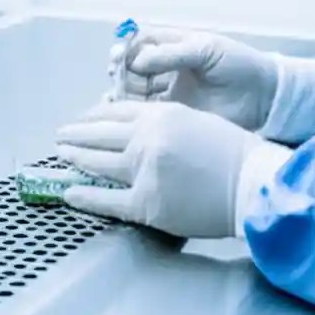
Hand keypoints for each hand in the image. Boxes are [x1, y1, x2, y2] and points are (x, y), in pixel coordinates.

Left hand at [55, 101, 266, 237]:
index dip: (94, 116)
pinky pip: (107, 200)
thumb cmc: (234, 153)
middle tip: (62, 136)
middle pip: (100, 134)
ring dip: (75, 159)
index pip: (116, 111)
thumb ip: (163, 122)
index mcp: (161, 114)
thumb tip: (134, 131)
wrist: (253, 184)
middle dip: (77, 135)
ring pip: (98, 163)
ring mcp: (144, 171)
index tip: (83, 119)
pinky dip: (85, 196)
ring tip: (63, 156)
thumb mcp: (197, 121)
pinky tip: (70, 192)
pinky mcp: (146, 203)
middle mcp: (147, 139)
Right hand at [111, 27, 278, 131]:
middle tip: (118, 78)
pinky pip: (148, 114)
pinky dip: (133, 113)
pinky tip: (122, 114)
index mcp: (176, 47)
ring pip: (136, 92)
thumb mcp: (206, 50)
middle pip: (134, 69)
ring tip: (113, 97)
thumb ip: (172, 54)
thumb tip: (137, 61)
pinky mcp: (175, 115)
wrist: (265, 97)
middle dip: (122, 72)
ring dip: (121, 93)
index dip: (127, 49)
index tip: (118, 56)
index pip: (142, 44)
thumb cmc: (240, 65)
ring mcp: (171, 93)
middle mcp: (169, 69)